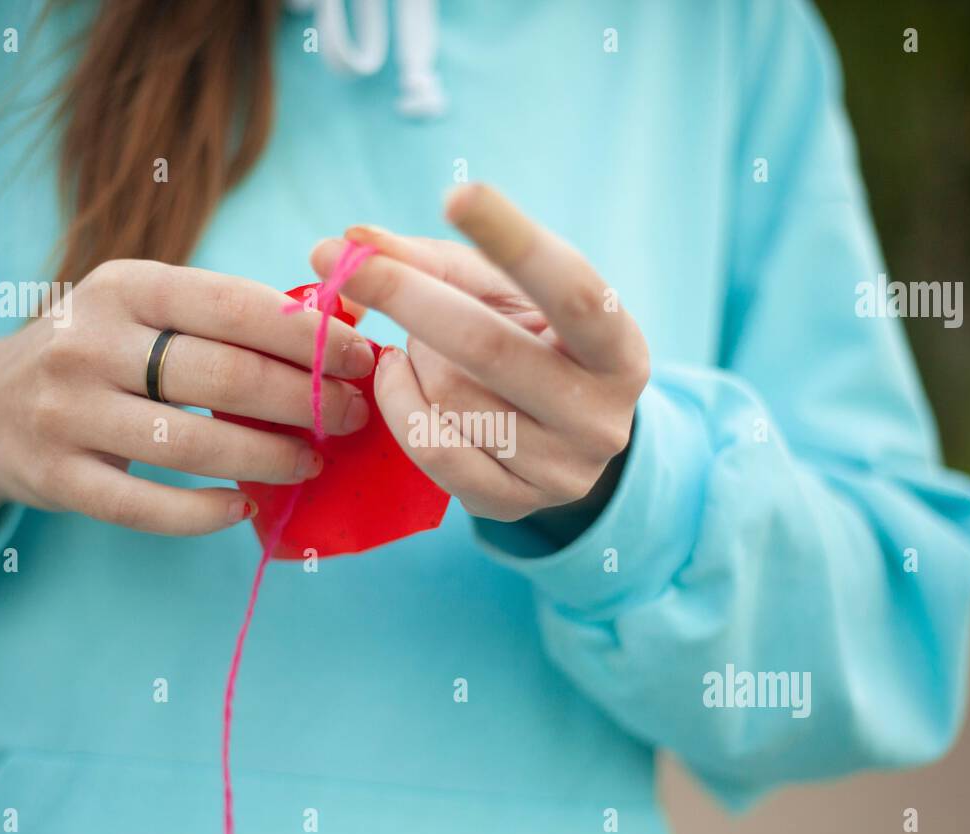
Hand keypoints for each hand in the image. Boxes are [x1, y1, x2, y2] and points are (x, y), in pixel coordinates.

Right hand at [0, 260, 374, 537]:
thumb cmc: (99, 352)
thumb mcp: (143, 309)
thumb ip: (225, 316)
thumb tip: (342, 332)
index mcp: (124, 286)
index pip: (236, 306)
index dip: (311, 337)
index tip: (363, 360)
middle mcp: (89, 342)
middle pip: (224, 376)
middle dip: (305, 401)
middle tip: (350, 418)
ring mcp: (68, 413)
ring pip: (192, 445)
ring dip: (269, 458)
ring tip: (312, 461)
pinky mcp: (58, 478)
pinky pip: (148, 507)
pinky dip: (207, 512)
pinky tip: (246, 505)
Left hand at [310, 183, 649, 535]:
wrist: (556, 437)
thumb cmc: (526, 342)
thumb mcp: (500, 294)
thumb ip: (433, 260)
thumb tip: (349, 238)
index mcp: (621, 347)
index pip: (572, 288)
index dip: (515, 240)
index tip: (459, 192)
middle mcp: (603, 415)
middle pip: (487, 347)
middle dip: (406, 296)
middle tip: (349, 261)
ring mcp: (562, 471)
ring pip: (447, 395)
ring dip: (411, 356)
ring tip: (420, 343)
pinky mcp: (514, 505)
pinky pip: (429, 448)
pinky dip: (398, 404)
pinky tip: (399, 381)